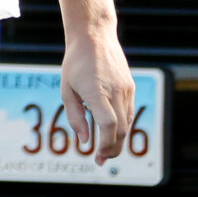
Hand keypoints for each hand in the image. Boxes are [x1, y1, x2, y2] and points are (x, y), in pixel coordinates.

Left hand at [60, 26, 136, 162]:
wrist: (94, 37)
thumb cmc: (75, 64)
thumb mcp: (66, 90)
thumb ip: (75, 117)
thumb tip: (85, 141)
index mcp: (97, 92)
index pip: (109, 125)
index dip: (105, 145)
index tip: (97, 156)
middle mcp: (116, 92)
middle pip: (121, 130)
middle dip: (113, 149)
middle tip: (101, 160)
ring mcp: (126, 89)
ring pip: (127, 123)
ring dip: (118, 140)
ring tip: (105, 149)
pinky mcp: (130, 87)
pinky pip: (129, 112)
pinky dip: (122, 126)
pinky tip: (111, 131)